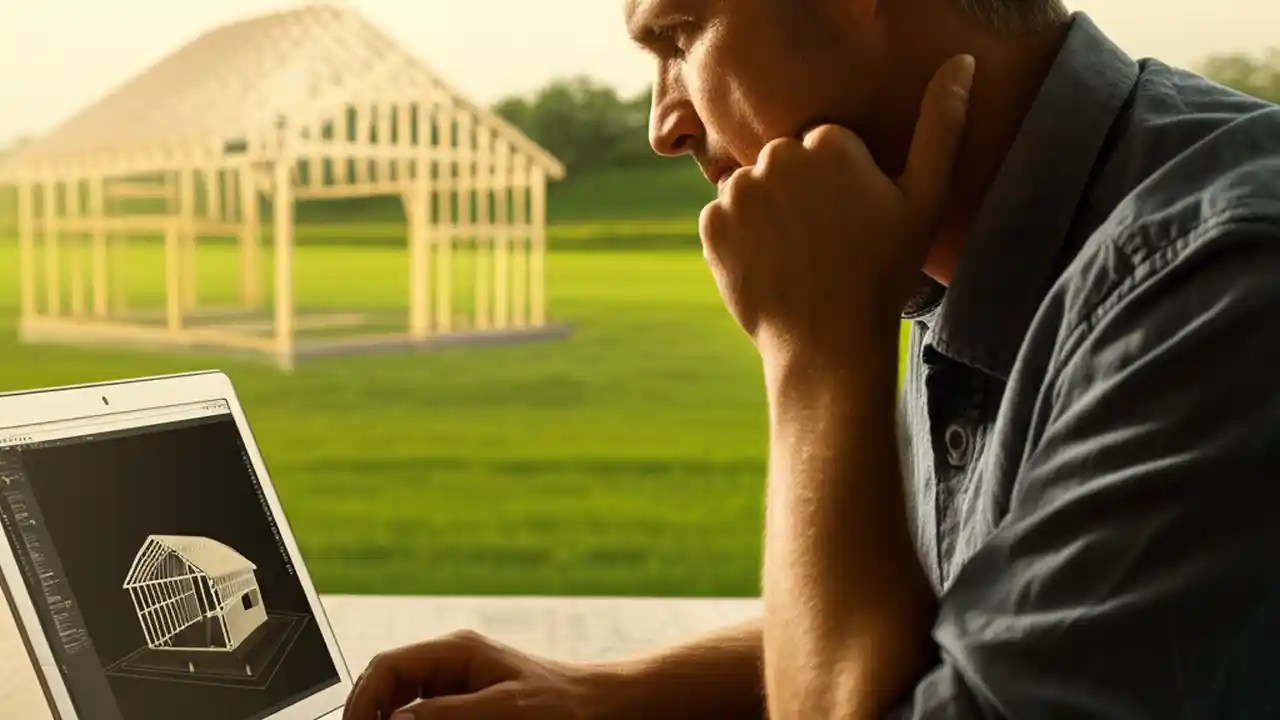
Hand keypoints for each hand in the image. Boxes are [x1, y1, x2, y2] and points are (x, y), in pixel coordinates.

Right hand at [343, 630, 612, 719]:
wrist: (600, 709)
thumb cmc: (560, 705)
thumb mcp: (500, 709)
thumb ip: (443, 714)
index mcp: (454, 651)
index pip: (386, 667)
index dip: (361, 700)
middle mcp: (450, 665)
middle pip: (389, 689)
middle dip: (372, 716)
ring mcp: (458, 687)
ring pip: (404, 707)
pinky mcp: (468, 708)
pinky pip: (428, 717)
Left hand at [699, 55, 975, 367]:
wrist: (828, 345)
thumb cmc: (884, 274)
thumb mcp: (926, 199)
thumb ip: (942, 124)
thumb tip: (962, 62)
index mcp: (828, 143)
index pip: (825, 145)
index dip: (841, 185)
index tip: (853, 222)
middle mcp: (776, 157)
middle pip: (784, 161)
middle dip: (801, 193)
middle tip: (827, 243)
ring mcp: (738, 192)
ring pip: (752, 187)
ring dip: (769, 213)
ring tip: (799, 256)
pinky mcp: (711, 226)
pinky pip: (723, 218)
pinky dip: (740, 238)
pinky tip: (769, 265)